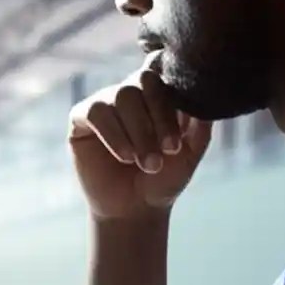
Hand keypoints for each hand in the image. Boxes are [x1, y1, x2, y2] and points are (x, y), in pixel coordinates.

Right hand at [69, 51, 212, 221]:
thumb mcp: (191, 150)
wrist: (134, 209)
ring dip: (138, 132)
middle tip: (165, 154)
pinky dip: (113, 135)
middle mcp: (130, 91)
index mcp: (157, 92)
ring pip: (121, 97)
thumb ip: (201, 122)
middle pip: (142, 82)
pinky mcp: (81, 118)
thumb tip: (203, 95)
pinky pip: (96, 112)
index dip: (170, 105)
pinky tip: (126, 157)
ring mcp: (105, 102)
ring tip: (146, 163)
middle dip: (156, 119)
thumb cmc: (164, 178)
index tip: (176, 144)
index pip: (163, 75)